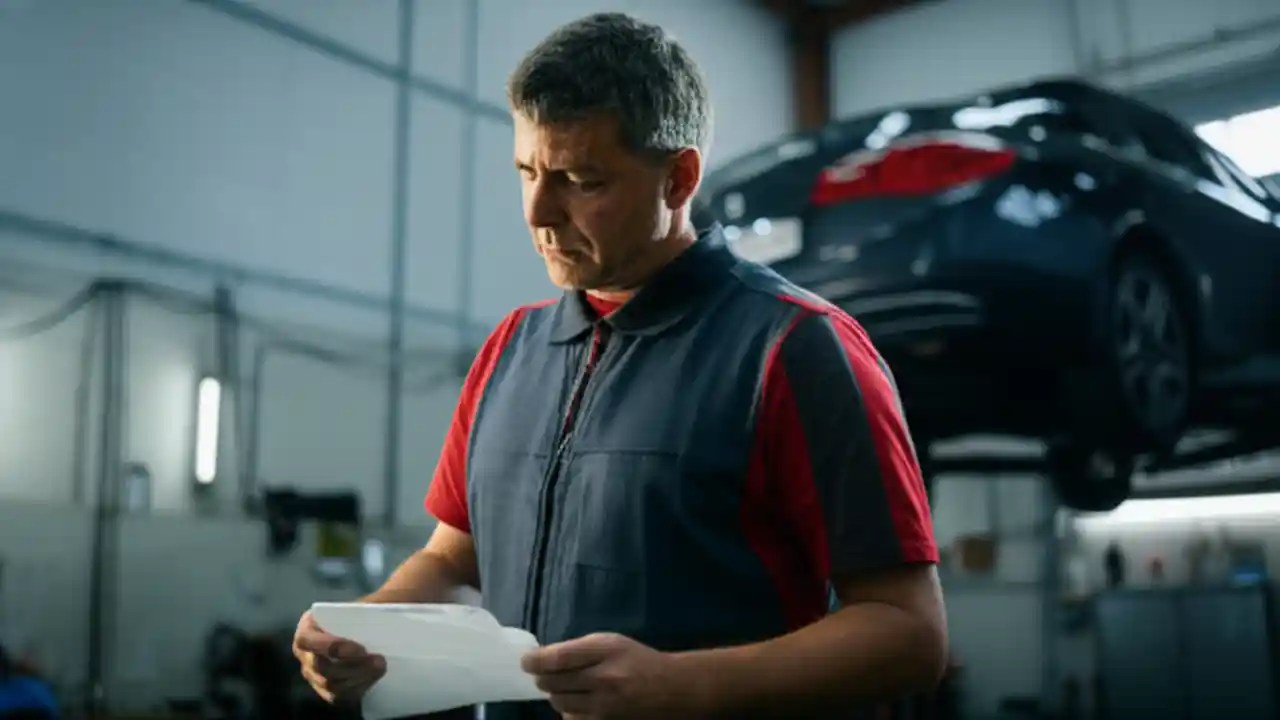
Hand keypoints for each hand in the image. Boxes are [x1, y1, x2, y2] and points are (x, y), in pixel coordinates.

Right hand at [292, 610, 386, 704]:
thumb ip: (366, 609)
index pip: (307, 640)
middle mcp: (305, 653)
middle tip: (380, 660)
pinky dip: (357, 690)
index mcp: (306, 628)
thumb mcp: (363, 605)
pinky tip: (374, 679)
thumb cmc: (364, 612)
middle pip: (321, 668)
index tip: (361, 649)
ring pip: (331, 686)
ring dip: (359, 679)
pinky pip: (338, 697)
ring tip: (381, 667)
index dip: (331, 647)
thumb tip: (381, 613)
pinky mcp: (326, 688)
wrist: (369, 625)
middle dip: (353, 667)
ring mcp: (313, 674)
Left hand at [521, 633, 689, 719]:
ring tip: (569, 688)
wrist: (672, 690)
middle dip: (544, 678)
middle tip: (546, 674)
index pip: (558, 658)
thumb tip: (541, 659)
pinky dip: (570, 712)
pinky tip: (580, 704)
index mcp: (605, 651)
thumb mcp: (611, 643)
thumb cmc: (637, 660)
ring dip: (557, 695)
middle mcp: (604, 679)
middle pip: (553, 683)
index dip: (535, 660)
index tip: (525, 661)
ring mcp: (604, 707)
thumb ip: (578, 650)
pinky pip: (571, 719)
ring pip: (559, 703)